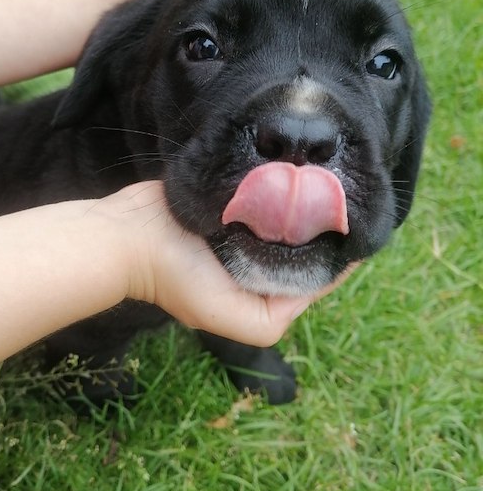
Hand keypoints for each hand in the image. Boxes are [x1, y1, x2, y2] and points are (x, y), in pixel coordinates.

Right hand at [107, 181, 354, 346]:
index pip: (310, 278)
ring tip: (332, 181)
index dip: (337, 260)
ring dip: (304, 202)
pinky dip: (279, 185)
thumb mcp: (228, 317)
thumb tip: (314, 286)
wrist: (129, 235)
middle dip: (322, 228)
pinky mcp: (229, 199)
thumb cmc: (177, 276)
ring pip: (285, 215)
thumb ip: (271, 320)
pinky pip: (262, 192)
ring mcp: (240, 227)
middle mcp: (252, 259)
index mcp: (257, 289)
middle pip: (301, 245)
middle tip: (348, 200)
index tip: (362, 234)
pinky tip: (300, 170)